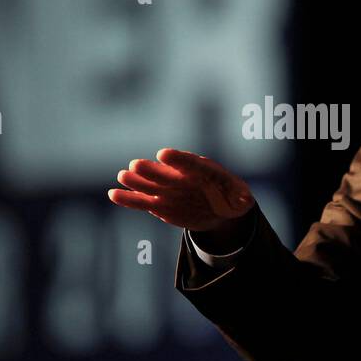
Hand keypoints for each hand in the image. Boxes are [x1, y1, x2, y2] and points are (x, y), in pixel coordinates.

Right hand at [107, 148, 254, 235]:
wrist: (216, 206)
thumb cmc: (231, 197)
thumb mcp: (241, 198)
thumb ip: (241, 198)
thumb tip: (246, 200)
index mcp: (202, 171)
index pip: (190, 163)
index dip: (177, 159)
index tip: (163, 154)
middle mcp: (181, 178)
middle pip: (165, 174)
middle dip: (152, 170)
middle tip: (135, 165)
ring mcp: (169, 190)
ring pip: (150, 186)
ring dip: (136, 182)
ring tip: (123, 176)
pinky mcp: (159, 204)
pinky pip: (142, 201)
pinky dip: (129, 199)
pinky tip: (114, 194)